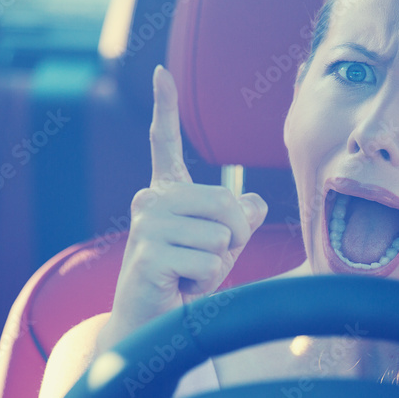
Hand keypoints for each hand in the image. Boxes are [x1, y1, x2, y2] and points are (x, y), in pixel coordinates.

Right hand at [99, 65, 267, 353]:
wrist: (153, 325)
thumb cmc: (185, 282)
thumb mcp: (222, 246)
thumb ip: (238, 220)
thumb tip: (252, 203)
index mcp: (165, 193)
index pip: (165, 143)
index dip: (166, 106)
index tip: (162, 72)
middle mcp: (151, 200)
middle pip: (227, 204)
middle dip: (233, 240)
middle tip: (203, 262)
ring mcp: (147, 225)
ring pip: (221, 235)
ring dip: (216, 265)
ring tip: (187, 275)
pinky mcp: (148, 253)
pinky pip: (209, 261)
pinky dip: (205, 282)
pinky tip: (178, 287)